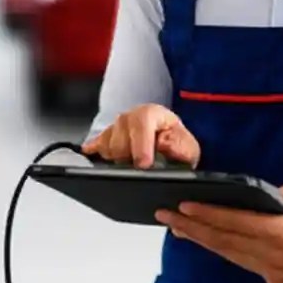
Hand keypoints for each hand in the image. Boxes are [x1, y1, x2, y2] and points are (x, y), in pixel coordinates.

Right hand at [81, 104, 200, 168]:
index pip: (141, 123)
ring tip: (132, 164)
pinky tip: (102, 162)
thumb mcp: (188, 147)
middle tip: (141, 168)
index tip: (143, 164)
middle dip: (129, 157)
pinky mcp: (104, 138)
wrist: (170, 147)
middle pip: (119, 137)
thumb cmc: (177, 145)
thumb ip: (180, 146)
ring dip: (117, 159)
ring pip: (105, 146)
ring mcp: (114, 127)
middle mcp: (129, 117)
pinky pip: (94, 146)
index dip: (141, 145)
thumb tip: (164, 144)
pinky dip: (96, 155)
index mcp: (151, 113)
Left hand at [156, 184, 282, 282]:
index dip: (207, 215)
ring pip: (229, 254)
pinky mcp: (277, 280)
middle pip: (224, 241)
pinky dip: (223, 250)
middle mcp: (276, 257)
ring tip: (178, 226)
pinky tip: (209, 240)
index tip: (184, 206)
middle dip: (191, 227)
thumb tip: (269, 193)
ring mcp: (275, 272)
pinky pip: (243, 262)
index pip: (236, 223)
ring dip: (202, 240)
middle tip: (165, 215)